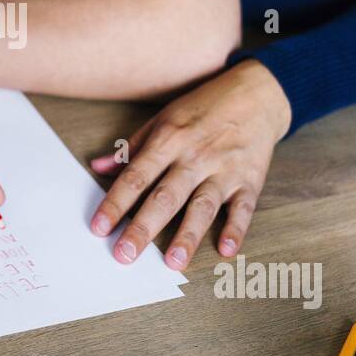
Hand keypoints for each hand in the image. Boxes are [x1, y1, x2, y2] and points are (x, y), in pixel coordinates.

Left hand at [88, 59, 290, 269]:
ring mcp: (224, 169)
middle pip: (166, 196)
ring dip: (188, 235)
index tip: (99, 227)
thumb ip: (132, 147)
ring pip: (203, 206)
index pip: (136, 176)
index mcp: (169, 140)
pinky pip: (243, 208)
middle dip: (143, 228)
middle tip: (125, 255)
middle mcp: (195, 156)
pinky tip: (226, 250)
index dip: (116, 203)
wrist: (256, 93)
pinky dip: (236, 229)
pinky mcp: (250, 179)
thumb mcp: (163, 118)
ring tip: (173, 262)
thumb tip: (99, 166)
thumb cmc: (204, 107)